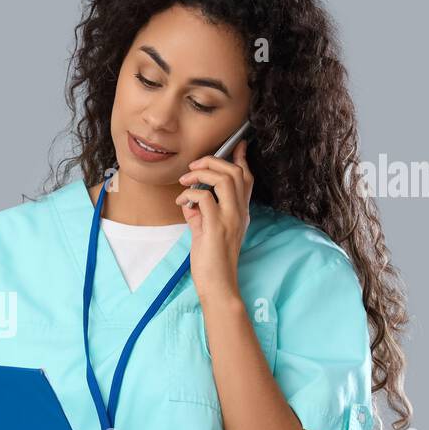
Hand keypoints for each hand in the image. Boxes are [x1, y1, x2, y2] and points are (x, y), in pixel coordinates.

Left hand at [176, 138, 254, 302]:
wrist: (217, 284)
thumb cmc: (211, 261)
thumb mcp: (205, 231)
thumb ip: (200, 214)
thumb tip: (189, 199)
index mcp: (240, 212)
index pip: (246, 179)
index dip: (241, 159)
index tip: (237, 145)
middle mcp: (239, 212)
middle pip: (236, 172)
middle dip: (213, 162)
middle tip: (193, 167)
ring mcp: (230, 219)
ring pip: (225, 179)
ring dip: (201, 173)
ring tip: (185, 181)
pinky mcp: (217, 227)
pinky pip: (205, 198)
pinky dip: (190, 195)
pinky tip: (182, 202)